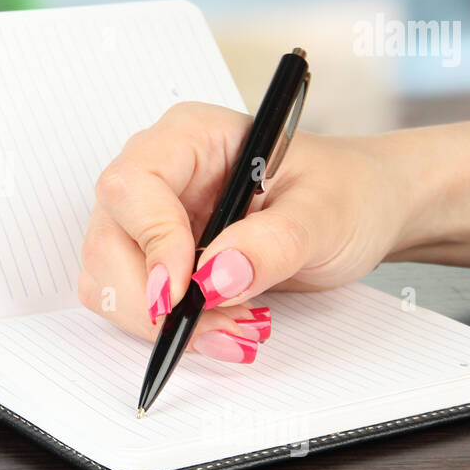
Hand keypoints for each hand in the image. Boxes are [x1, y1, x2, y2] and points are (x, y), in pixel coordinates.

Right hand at [77, 102, 409, 360]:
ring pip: (109, 278)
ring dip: (162, 321)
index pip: (132, 184)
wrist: (361, 212)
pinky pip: (131, 301)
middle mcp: (159, 173)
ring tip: (235, 331)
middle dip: (156, 300)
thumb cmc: (347, 192)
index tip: (184, 291)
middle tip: (224, 329)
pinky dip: (168, 328)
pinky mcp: (154, 258)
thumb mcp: (326, 214)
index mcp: (191, 137)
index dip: (150, 241)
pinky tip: (221, 329)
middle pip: (108, 240)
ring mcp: (150, 217)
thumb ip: (271, 243)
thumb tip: (212, 279)